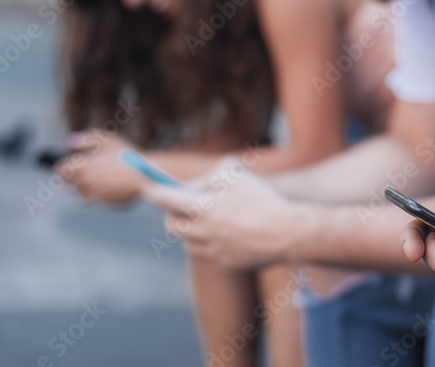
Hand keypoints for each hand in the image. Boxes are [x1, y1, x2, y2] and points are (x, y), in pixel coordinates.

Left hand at [56, 131, 143, 204]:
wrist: (146, 175)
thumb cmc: (127, 155)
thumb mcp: (108, 140)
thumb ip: (87, 139)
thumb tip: (71, 142)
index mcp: (82, 168)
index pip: (60, 169)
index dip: (64, 165)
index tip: (69, 163)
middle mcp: (84, 184)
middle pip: (68, 184)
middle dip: (74, 177)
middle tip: (86, 170)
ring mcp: (94, 196)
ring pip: (82, 194)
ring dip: (87, 187)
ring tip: (101, 178)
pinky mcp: (105, 204)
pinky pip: (98, 200)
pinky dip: (102, 193)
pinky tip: (114, 184)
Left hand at [142, 157, 305, 268]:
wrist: (289, 232)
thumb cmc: (264, 197)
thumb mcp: (238, 172)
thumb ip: (212, 173)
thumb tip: (196, 183)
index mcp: (202, 206)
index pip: (163, 198)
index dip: (151, 188)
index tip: (144, 183)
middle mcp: (201, 231)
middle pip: (171, 224)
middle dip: (171, 212)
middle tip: (179, 202)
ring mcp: (212, 250)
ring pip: (187, 241)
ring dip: (189, 228)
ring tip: (206, 217)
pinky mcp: (225, 263)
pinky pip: (207, 252)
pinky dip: (208, 241)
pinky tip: (225, 232)